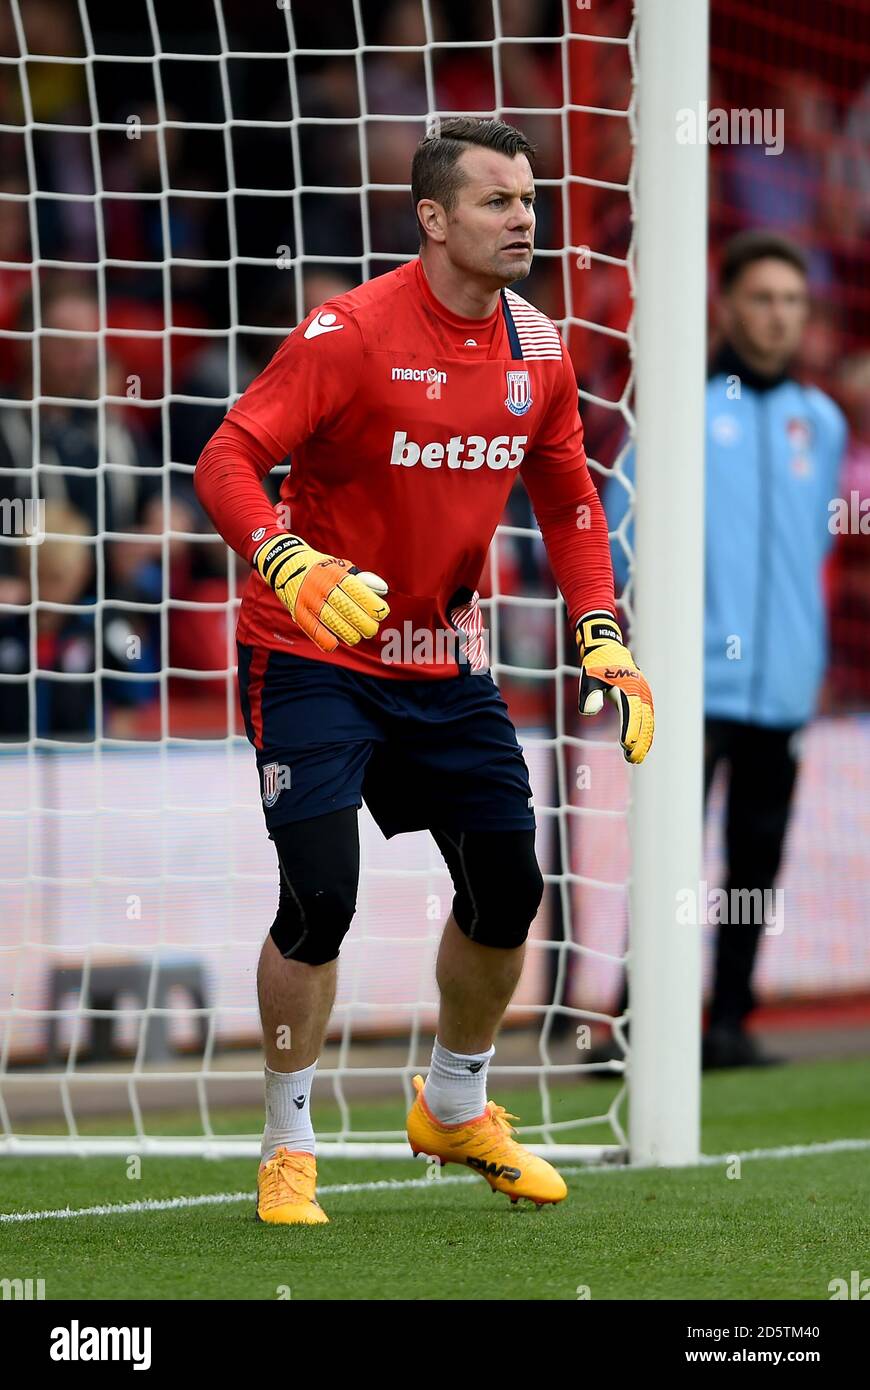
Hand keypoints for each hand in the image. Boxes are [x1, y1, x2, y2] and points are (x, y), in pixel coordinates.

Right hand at [255, 534, 389, 652]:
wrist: (284, 562)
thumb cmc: (322, 569)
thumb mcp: (341, 567)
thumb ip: (362, 579)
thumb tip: (383, 590)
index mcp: (335, 574)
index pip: (357, 591)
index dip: (372, 605)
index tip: (382, 613)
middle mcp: (322, 586)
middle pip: (347, 609)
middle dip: (363, 623)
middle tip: (371, 629)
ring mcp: (308, 599)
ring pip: (332, 622)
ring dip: (348, 634)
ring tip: (356, 637)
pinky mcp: (298, 612)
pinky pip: (313, 630)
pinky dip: (326, 640)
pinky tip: (335, 643)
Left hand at [576, 610, 653, 763]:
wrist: (607, 649)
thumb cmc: (595, 666)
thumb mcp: (588, 678)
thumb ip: (589, 695)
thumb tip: (588, 712)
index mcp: (628, 688)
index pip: (632, 714)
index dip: (630, 731)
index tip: (626, 746)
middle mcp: (640, 692)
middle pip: (644, 721)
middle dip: (640, 742)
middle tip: (632, 759)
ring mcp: (644, 694)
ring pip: (649, 721)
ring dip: (645, 740)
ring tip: (637, 758)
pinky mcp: (644, 696)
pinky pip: (648, 717)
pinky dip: (647, 732)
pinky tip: (642, 745)